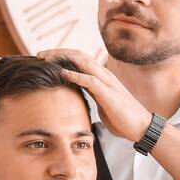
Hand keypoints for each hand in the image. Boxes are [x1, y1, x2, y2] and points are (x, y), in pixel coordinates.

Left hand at [35, 48, 150, 142]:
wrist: (140, 127)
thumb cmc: (120, 117)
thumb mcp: (101, 102)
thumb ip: (90, 94)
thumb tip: (75, 94)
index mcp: (101, 77)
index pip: (79, 60)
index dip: (61, 56)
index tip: (44, 58)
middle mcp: (104, 75)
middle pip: (78, 56)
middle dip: (58, 53)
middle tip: (39, 54)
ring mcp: (107, 83)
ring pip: (83, 62)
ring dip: (63, 59)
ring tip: (46, 60)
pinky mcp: (109, 94)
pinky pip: (90, 80)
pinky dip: (75, 75)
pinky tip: (62, 74)